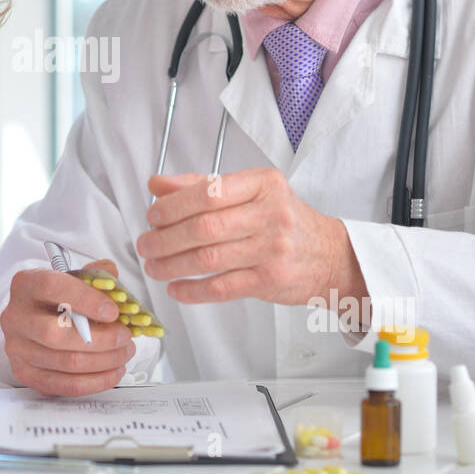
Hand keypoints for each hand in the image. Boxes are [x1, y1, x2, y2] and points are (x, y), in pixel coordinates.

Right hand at [0, 259, 135, 395]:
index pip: (51, 288)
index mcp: (26, 285)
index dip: (86, 300)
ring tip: (124, 353)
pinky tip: (112, 371)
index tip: (113, 311)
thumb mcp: (73, 279)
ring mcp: (17, 348)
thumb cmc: (57, 298)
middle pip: (56, 334)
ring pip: (65, 363)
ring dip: (104, 361)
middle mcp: (15, 317)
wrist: (32, 318)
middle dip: (101, 339)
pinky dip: (95, 381)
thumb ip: (94, 276)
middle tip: (125, 337)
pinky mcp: (25, 373)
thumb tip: (113, 277)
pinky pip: (64, 385)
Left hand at [135, 170, 364, 305]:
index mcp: (263, 184)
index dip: (173, 205)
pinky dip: (192, 290)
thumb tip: (157, 185)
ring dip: (172, 265)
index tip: (152, 215)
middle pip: (204, 227)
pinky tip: (176, 288)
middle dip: (165, 238)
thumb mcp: (250, 192)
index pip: (208, 191)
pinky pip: (222, 288)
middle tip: (145, 244)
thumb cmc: (283, 220)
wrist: (329, 255)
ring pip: (208, 259)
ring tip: (154, 266)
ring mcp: (273, 249)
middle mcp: (271, 214)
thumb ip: (202, 186)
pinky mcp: (271, 280)